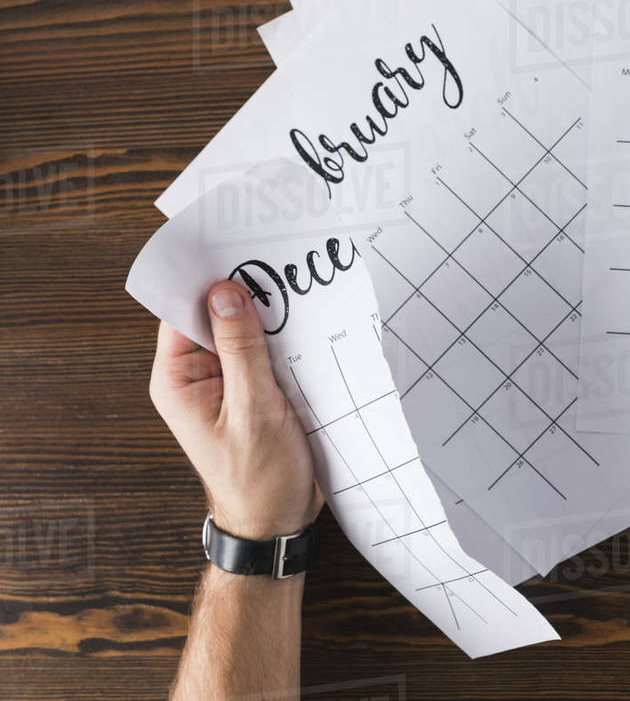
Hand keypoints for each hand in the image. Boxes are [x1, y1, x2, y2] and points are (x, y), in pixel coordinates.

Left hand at [150, 281, 322, 539]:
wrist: (277, 522)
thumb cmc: (259, 478)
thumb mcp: (254, 409)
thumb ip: (241, 349)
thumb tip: (226, 292)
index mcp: (178, 381)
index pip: (183, 313)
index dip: (207, 282)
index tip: (235, 251)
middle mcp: (196, 377)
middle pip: (215, 317)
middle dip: (246, 295)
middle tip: (280, 268)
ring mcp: (226, 383)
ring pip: (244, 332)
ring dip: (271, 319)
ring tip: (300, 296)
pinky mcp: (254, 390)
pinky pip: (265, 352)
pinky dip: (285, 341)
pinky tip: (308, 328)